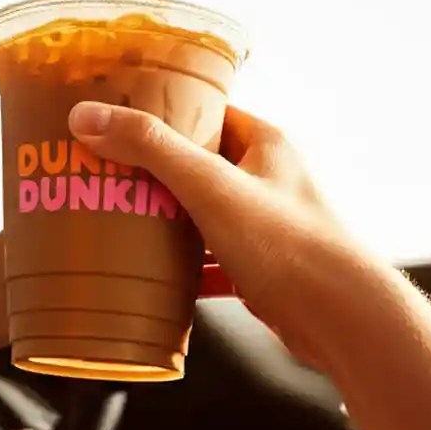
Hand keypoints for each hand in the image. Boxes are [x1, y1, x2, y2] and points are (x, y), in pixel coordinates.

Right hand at [67, 101, 430, 429]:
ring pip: (201, 214)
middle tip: (104, 168)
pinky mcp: (259, 270)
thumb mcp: (210, 186)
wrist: (342, 320)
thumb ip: (151, 148)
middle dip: (152, 169)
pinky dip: (182, 266)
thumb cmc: (290, 245)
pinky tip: (150, 275)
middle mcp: (266, 180)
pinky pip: (209, 261)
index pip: (207, 111)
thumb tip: (88, 117)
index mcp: (264, 145)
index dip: (163, 109)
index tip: (117, 114)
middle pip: (197, 163)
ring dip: (164, 218)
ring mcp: (263, 226)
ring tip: (116, 217)